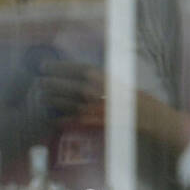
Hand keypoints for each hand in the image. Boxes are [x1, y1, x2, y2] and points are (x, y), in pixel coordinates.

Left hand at [35, 61, 189, 149]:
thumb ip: (99, 79)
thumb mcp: (119, 82)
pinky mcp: (92, 123)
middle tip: (38, 83)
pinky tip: (53, 119)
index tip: (45, 65)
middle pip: (65, 85)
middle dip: (50, 83)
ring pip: (65, 103)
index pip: (75, 69)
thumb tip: (82, 76)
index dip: (59, 67)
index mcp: (103, 77)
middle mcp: (94, 91)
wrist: (151, 119)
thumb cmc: (138, 99)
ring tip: (43, 98)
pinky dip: (61, 120)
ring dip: (52, 100)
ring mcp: (91, 108)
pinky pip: (70, 121)